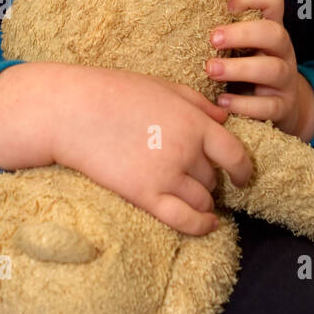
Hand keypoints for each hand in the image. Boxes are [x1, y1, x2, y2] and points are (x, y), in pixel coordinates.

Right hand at [42, 63, 251, 236]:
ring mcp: (166, 174)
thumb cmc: (114, 92)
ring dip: (202, 200)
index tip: (242, 177)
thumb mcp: (162, 87)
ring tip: (195, 199)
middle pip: (212, 177)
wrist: (71, 111)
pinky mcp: (145, 194)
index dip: (242, 169)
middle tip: (195, 177)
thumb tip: (225, 118)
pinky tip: (208, 225)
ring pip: (201, 199)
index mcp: (193, 121)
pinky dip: (201, 226)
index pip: (234, 153)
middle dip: (208, 179)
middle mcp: (186, 150)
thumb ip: (197, 103)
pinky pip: (185, 220)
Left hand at [205, 0, 313, 142]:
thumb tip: (179, 10)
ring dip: (239, 69)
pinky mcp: (282, 107)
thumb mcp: (239, 44)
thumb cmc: (245, 67)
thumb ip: (222, 28)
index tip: (226, 5)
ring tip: (211, 70)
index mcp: (270, 28)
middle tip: (213, 40)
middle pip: (275, 33)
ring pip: (273, 69)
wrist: (273, 107)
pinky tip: (221, 102)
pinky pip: (268, 106)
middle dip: (242, 34)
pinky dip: (243, 104)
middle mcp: (282, 51)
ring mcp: (285, 79)